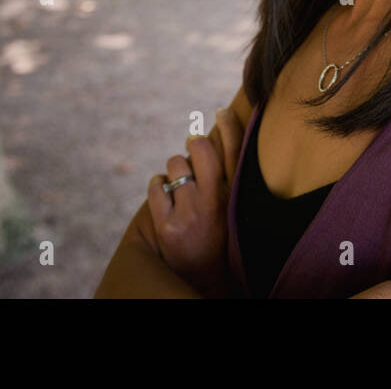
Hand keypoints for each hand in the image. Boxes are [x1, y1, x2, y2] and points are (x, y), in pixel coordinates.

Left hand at [147, 108, 242, 296]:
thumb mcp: (231, 205)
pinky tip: (165, 195)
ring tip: (180, 185)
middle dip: (195, 143)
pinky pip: (155, 185)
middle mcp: (214, 203)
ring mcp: (189, 214)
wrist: (203, 276)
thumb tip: (209, 137)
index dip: (230, 128)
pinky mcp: (167, 226)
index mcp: (234, 196)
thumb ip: (224, 175)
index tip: (222, 112)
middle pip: (202, 150)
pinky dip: (157, 185)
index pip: (235, 153)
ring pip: (175, 165)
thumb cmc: (217, 232)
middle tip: (194, 146)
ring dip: (175, 169)